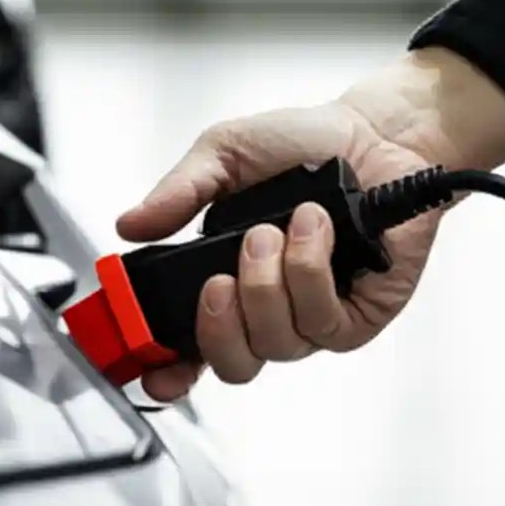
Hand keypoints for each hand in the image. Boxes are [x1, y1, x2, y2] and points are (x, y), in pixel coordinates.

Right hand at [118, 48, 504, 400]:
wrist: (374, 134)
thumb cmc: (305, 145)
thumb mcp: (224, 155)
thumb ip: (178, 193)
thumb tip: (131, 224)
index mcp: (226, 282)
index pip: (192, 348)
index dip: (170, 371)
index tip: (154, 368)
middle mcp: (268, 309)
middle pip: (233, 365)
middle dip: (219, 327)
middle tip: (219, 281)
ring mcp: (313, 318)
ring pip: (277, 342)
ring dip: (268, 282)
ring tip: (275, 228)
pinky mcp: (358, 316)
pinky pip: (323, 322)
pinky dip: (310, 271)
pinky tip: (314, 229)